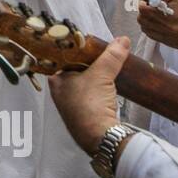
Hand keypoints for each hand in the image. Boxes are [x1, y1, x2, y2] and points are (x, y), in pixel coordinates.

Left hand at [47, 36, 127, 154]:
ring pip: (83, 82)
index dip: (77, 50)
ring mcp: (70, 104)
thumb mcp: (102, 75)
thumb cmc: (91, 104)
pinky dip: (99, 88)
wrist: (100, 137)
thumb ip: (111, 56)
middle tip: (104, 51)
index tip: (92, 43)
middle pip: (75, 70)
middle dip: (89, 62)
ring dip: (95, 75)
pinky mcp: (83, 113)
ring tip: (109, 64)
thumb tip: (122, 40)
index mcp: (56, 80)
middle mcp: (59, 92)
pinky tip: (109, 84)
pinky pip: (91, 94)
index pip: (63, 58)